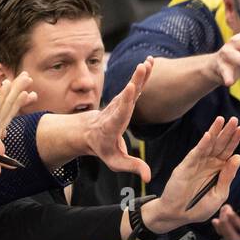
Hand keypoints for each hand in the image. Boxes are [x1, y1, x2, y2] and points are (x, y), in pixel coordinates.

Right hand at [0, 75, 33, 187]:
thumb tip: (2, 166)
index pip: (4, 118)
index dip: (16, 107)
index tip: (27, 98)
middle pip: (6, 106)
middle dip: (19, 93)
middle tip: (29, 79)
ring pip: (2, 103)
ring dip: (15, 89)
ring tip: (26, 76)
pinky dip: (0, 96)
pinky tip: (9, 85)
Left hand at [80, 58, 152, 181]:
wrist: (89, 133)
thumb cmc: (104, 149)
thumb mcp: (116, 162)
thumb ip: (132, 167)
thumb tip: (149, 178)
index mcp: (112, 126)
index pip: (120, 112)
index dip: (126, 101)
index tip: (130, 88)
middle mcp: (115, 111)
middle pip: (126, 95)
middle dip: (134, 82)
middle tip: (142, 68)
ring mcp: (119, 103)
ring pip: (131, 87)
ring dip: (140, 74)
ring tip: (149, 62)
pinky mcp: (124, 97)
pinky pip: (134, 84)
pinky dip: (142, 74)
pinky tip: (150, 62)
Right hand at [143, 116, 239, 231]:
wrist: (177, 215)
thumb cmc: (198, 208)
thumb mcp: (219, 195)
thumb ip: (228, 177)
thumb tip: (238, 157)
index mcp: (219, 170)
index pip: (229, 152)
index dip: (234, 140)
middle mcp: (208, 164)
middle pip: (220, 145)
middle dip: (227, 132)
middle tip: (234, 120)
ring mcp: (197, 164)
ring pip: (208, 145)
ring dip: (215, 132)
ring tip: (221, 120)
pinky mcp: (186, 166)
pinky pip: (196, 153)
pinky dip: (202, 145)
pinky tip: (208, 136)